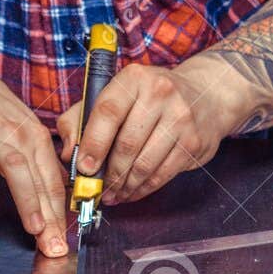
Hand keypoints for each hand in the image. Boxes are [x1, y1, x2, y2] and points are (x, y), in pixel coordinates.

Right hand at [0, 35, 70, 255]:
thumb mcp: (14, 121)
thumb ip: (30, 152)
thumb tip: (47, 186)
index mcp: (33, 133)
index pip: (55, 178)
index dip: (62, 211)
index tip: (64, 236)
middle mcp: (17, 135)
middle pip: (41, 180)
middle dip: (52, 218)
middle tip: (55, 247)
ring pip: (17, 172)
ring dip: (29, 203)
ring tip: (35, 231)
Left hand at [56, 58, 240, 205]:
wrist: (205, 95)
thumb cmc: (148, 98)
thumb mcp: (115, 94)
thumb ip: (81, 118)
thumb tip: (67, 153)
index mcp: (134, 78)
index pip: (107, 112)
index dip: (92, 143)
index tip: (83, 167)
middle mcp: (160, 93)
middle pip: (126, 144)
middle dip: (107, 174)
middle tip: (95, 190)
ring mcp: (181, 118)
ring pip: (144, 164)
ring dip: (123, 186)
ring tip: (112, 194)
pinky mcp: (194, 142)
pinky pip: (162, 174)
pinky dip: (143, 189)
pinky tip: (131, 192)